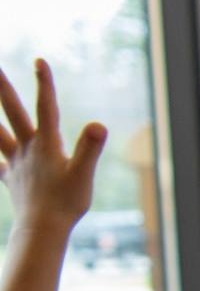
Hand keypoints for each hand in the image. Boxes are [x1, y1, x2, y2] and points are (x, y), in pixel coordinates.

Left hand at [0, 60, 106, 235]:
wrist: (41, 229)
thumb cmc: (65, 204)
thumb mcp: (83, 175)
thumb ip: (89, 148)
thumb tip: (98, 124)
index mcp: (46, 145)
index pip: (45, 107)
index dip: (44, 83)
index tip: (39, 60)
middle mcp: (27, 149)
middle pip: (12, 113)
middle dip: (3, 89)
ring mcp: (16, 164)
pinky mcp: (12, 180)